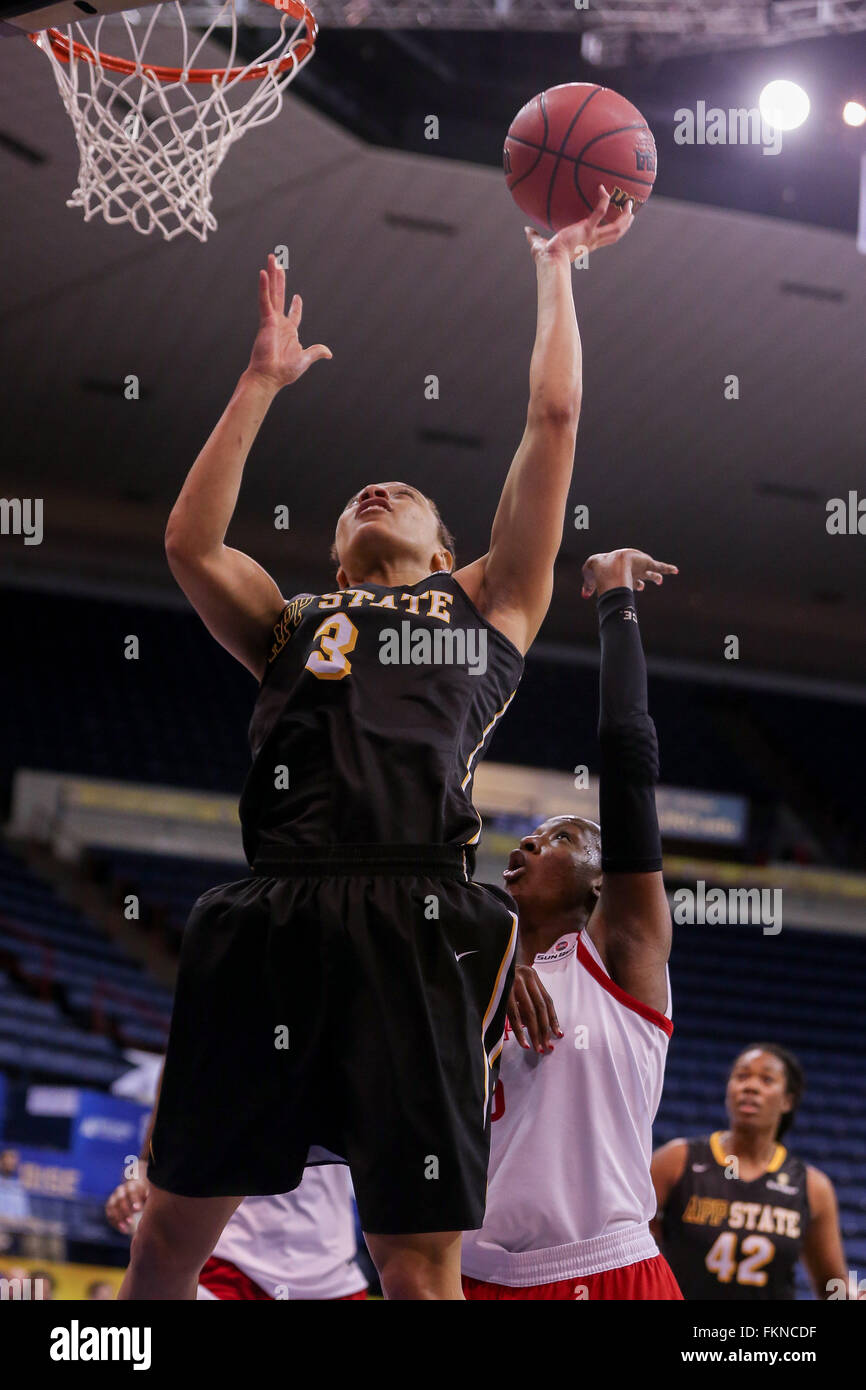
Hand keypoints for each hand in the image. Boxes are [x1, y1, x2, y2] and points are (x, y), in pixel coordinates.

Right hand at [105, 1177, 148, 1233]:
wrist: (135, 1189)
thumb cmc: (144, 1193)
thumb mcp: (148, 1192)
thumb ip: (150, 1196)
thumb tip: (154, 1202)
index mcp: (132, 1185)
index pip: (132, 1191)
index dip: (134, 1200)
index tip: (139, 1209)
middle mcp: (121, 1190)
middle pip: (121, 1199)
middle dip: (126, 1211)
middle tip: (131, 1221)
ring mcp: (114, 1197)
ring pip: (113, 1207)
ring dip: (119, 1217)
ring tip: (126, 1227)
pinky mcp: (109, 1206)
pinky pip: (109, 1214)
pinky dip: (115, 1222)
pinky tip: (123, 1229)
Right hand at [246, 254, 332, 389]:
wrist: (270, 377)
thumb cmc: (284, 371)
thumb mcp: (305, 360)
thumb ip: (315, 352)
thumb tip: (328, 352)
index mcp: (289, 332)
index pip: (294, 314)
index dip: (296, 305)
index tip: (297, 296)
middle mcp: (279, 323)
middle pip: (280, 295)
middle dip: (280, 278)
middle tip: (277, 262)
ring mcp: (271, 320)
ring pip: (272, 292)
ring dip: (272, 275)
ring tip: (272, 257)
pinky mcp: (265, 321)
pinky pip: (265, 301)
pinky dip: (264, 287)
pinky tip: (264, 273)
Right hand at [507, 964, 562, 1053]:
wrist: (480, 962)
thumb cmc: (498, 977)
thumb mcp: (516, 984)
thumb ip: (526, 1001)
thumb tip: (535, 1027)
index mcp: (532, 976)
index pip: (547, 1000)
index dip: (553, 1019)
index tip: (558, 1034)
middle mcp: (525, 977)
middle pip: (540, 1007)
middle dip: (544, 1029)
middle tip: (547, 1047)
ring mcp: (513, 982)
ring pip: (529, 1012)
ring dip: (534, 1032)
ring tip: (536, 1047)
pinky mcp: (502, 990)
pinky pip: (513, 1014)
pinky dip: (519, 1029)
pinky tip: (522, 1042)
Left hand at [524, 186, 633, 264]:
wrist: (549, 261)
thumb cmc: (544, 258)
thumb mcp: (539, 245)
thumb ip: (534, 236)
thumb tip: (526, 230)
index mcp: (587, 245)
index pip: (604, 238)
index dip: (611, 230)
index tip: (614, 220)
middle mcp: (593, 241)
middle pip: (616, 233)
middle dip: (626, 222)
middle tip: (630, 210)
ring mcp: (592, 235)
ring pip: (616, 227)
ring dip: (625, 215)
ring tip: (630, 202)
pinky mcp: (587, 228)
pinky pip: (600, 212)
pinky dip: (604, 200)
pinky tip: (602, 188)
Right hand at [581, 548, 677, 597]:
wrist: (609, 565)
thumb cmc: (599, 569)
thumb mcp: (589, 577)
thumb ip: (588, 586)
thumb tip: (585, 594)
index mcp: (619, 571)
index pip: (628, 579)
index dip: (634, 584)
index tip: (639, 589)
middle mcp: (630, 570)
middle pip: (639, 576)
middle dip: (642, 581)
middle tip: (643, 586)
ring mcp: (639, 567)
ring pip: (651, 572)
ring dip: (656, 577)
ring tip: (660, 581)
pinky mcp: (647, 563)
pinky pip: (659, 566)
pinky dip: (668, 568)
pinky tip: (676, 571)